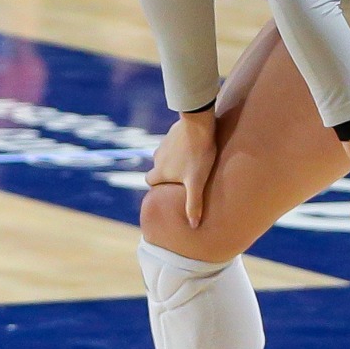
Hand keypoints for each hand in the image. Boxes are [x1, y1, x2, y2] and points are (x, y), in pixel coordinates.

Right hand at [147, 110, 218, 227]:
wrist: (198, 123)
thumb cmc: (198, 155)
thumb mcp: (196, 182)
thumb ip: (194, 204)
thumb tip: (193, 225)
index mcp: (160, 171)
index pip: (151, 182)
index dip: (158, 186)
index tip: (169, 189)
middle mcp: (157, 157)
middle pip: (157, 168)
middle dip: (165, 173)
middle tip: (180, 176)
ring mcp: (164, 143)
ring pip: (164, 155)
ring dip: (173, 159)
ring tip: (189, 162)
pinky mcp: (173, 132)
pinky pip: (173, 142)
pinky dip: (179, 146)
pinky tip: (192, 147)